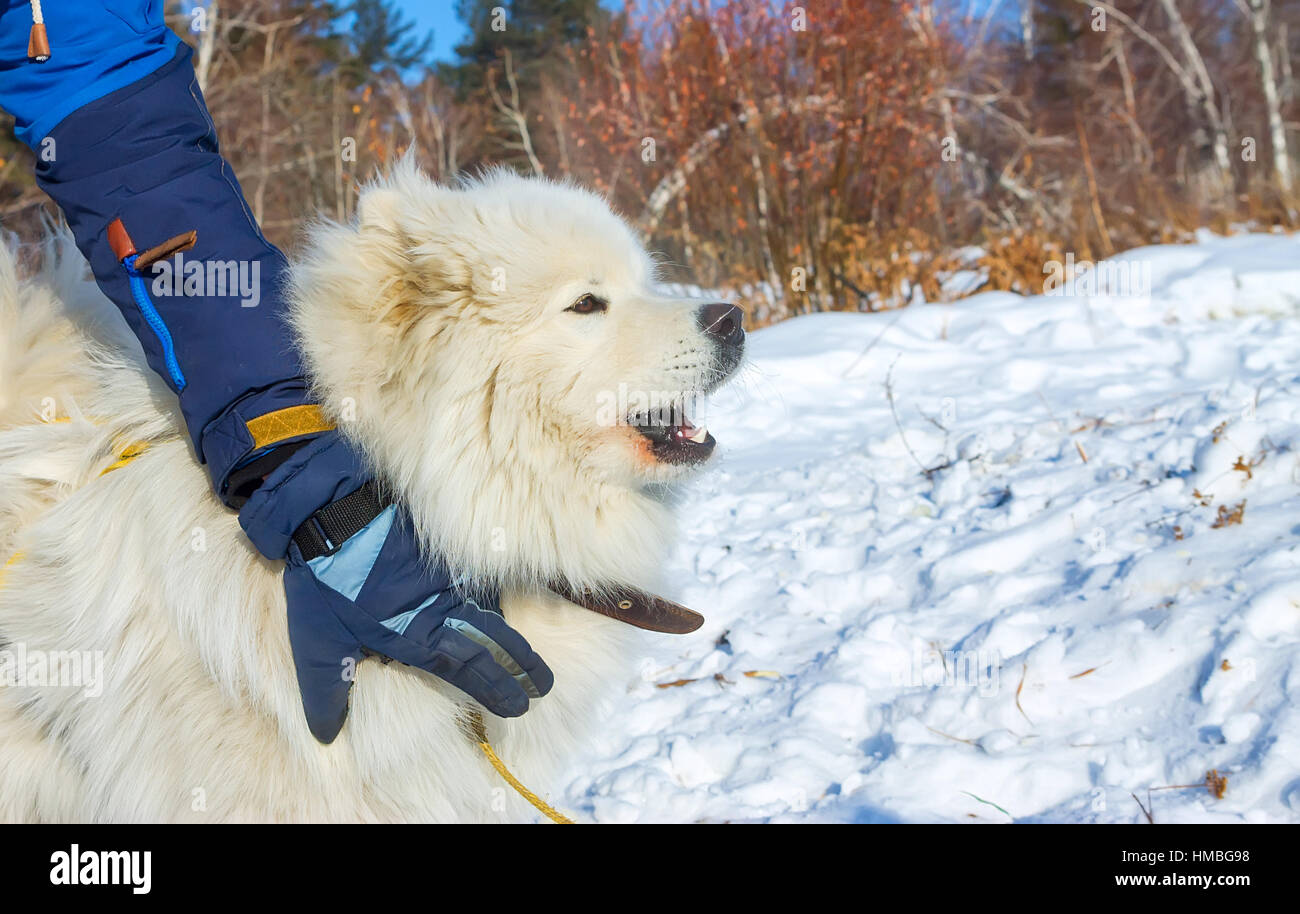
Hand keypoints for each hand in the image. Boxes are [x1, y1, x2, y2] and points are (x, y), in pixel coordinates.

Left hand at [240, 434, 552, 742]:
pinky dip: (494, 600)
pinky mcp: (445, 552)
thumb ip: (327, 688)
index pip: (466, 669)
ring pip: (490, 612)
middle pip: (491, 643)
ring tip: (533, 659)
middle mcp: (441, 608)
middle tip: (544, 688)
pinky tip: (501, 611)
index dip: (495, 689)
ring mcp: (448, 578)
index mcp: (415, 635)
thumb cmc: (324, 577)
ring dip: (513, 638)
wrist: (334, 508)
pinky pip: (478, 581)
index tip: (520, 707)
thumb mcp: (316, 640)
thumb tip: (326, 735)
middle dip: (520, 667)